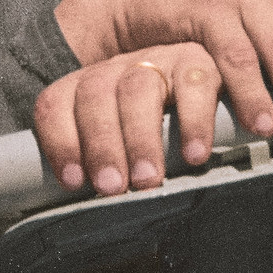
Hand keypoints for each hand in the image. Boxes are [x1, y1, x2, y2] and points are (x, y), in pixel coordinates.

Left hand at [34, 43, 220, 194]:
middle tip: (112, 187)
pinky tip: (194, 154)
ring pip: (139, 88)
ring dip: (141, 138)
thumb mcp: (123, 141)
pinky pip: (195, 82)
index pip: (56, 103)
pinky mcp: (199, 62)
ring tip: (148, 179)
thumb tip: (93, 212)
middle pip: (95, 95)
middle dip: (101, 146)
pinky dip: (194, 121)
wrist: (216, 71)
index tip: (74, 183)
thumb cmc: (161, 128)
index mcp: (90, 86)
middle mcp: (118, 68)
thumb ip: (106, 165)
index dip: (60, 142)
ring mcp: (158, 60)